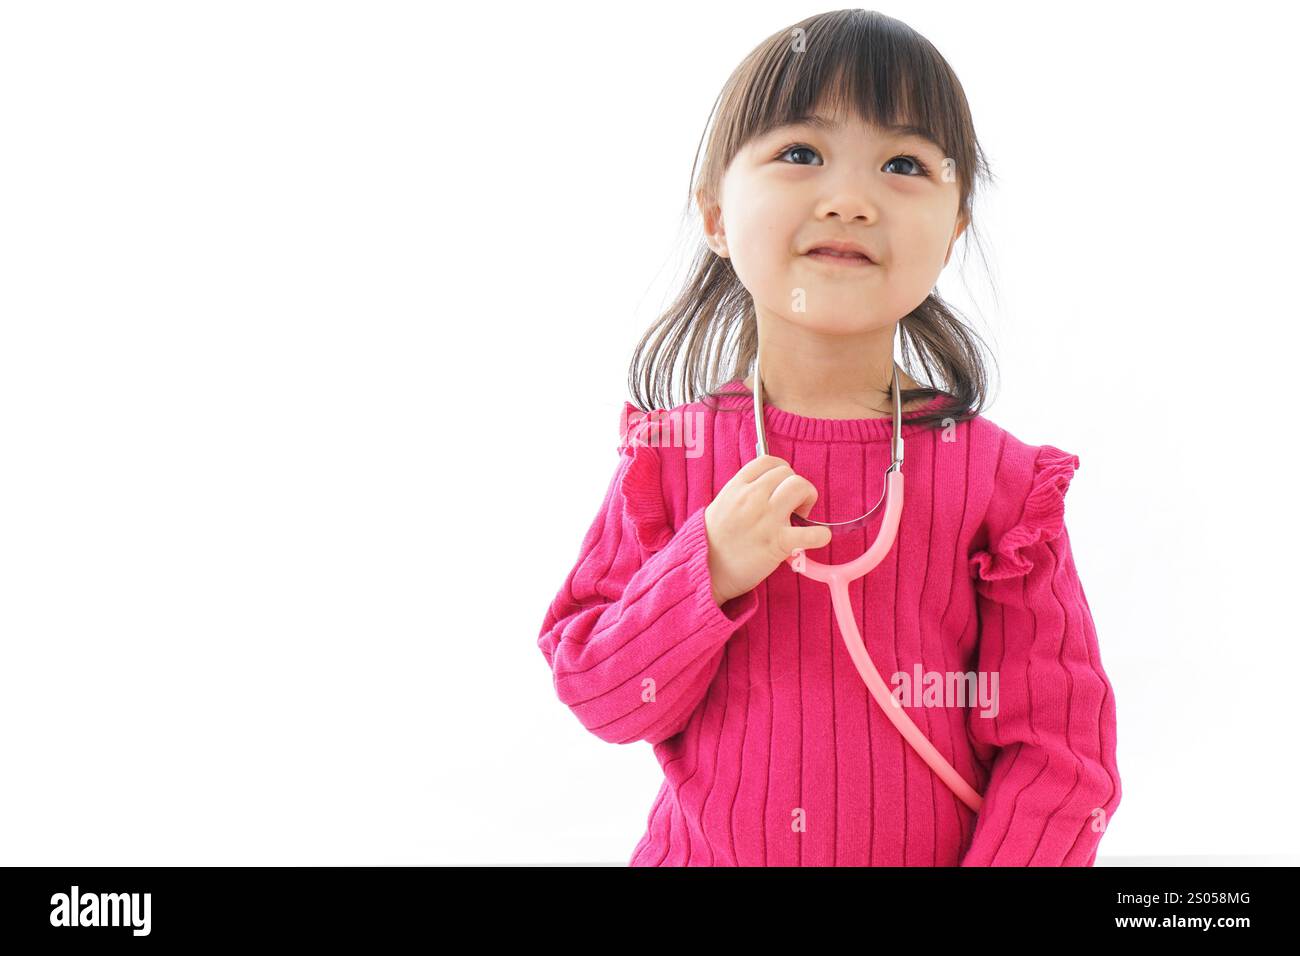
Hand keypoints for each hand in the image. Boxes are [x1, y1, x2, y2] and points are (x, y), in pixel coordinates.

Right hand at [704, 455, 832, 605]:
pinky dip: (820, 535)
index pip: (768, 461)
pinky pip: (813, 532)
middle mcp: (752, 497)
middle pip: (788, 473)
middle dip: (795, 487)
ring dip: (808, 499)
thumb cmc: (713, 541)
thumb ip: (743, 492)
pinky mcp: (778, 543)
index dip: (781, 471)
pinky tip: (816, 538)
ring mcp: (766, 519)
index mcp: (737, 487)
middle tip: (792, 507)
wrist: (706, 571)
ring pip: (801, 487)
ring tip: (800, 517)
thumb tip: (769, 487)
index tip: (781, 486)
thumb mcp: (721, 505)